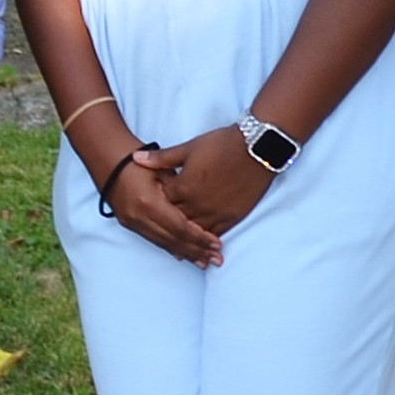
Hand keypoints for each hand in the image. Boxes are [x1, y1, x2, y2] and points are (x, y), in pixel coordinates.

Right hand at [95, 152, 220, 266]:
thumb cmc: (138, 160)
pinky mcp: (129, 223)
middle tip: (217, 259)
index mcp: (149, 202)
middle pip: (173, 240)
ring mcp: (132, 222)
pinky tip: (183, 256)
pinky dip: (171, 248)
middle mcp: (138, 216)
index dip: (200, 238)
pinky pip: (153, 240)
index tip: (217, 244)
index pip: (180, 227)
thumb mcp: (163, 170)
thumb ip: (181, 192)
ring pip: (163, 243)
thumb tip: (202, 211)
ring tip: (204, 263)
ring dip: (185, 253)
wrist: (107, 159)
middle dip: (196, 251)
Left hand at [137, 126, 275, 242]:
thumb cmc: (222, 144)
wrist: (258, 147)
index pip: (162, 203)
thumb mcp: (189, 148)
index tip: (148, 208)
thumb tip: (135, 158)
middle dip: (167, 227)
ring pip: (195, 233)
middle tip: (159, 233)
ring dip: (186, 240)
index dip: (155, 205)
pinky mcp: (233, 216)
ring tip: (179, 249)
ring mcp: (216, 212)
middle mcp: (197, 205)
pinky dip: (206, 240)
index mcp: (183, 188)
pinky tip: (202, 245)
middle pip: (176, 222)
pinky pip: (216, 233)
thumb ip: (162, 159)